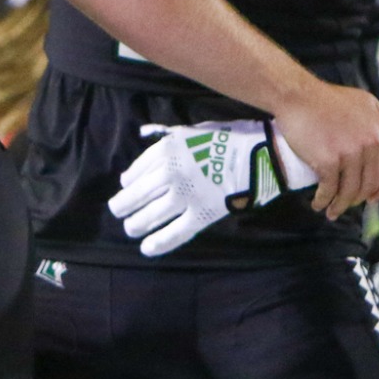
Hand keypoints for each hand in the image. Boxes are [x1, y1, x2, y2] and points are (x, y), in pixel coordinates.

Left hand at [107, 120, 316, 255]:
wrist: (261, 155)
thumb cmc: (228, 138)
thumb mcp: (193, 130)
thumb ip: (167, 134)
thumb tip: (143, 135)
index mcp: (167, 149)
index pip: (138, 169)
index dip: (129, 180)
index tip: (126, 185)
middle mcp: (170, 172)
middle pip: (138, 193)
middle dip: (124, 204)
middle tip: (117, 211)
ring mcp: (185, 195)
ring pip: (151, 214)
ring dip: (136, 223)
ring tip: (130, 228)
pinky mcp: (201, 214)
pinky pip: (175, 232)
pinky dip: (159, 242)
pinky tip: (147, 249)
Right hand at [274, 81, 378, 219]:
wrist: (297, 95)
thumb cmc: (328, 98)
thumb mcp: (367, 103)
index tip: (372, 197)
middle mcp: (370, 142)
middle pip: (370, 184)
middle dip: (359, 199)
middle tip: (347, 203)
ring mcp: (350, 153)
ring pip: (350, 191)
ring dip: (340, 205)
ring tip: (331, 209)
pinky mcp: (328, 160)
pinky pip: (329, 190)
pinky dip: (323, 201)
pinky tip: (319, 204)